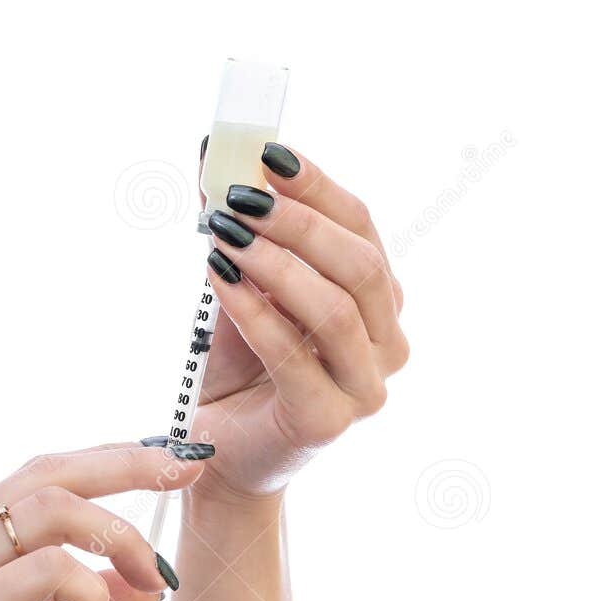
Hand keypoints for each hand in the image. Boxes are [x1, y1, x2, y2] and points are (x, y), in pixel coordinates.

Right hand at [0, 443, 205, 600]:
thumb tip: (145, 585)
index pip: (39, 475)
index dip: (106, 460)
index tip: (163, 463)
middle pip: (49, 471)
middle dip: (126, 464)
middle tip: (181, 473)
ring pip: (52, 509)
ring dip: (117, 538)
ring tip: (149, 577)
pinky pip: (46, 573)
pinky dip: (89, 594)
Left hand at [191, 139, 408, 501]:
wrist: (216, 447)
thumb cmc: (235, 363)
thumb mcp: (240, 286)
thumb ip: (239, 232)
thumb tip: (215, 158)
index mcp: (378, 301)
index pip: (363, 229)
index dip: (319, 187)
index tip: (270, 153)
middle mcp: (386, 343)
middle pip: (360, 266)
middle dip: (300, 223)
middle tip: (243, 196)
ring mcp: (364, 388)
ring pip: (335, 310)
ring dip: (276, 263)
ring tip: (225, 232)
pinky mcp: (326, 422)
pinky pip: (293, 357)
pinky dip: (253, 311)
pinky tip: (218, 277)